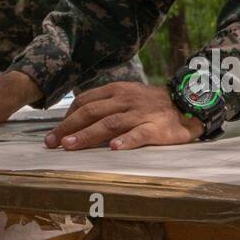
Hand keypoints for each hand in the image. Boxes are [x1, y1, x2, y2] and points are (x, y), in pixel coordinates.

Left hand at [44, 82, 202, 150]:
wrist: (187, 103)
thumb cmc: (150, 104)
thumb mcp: (126, 96)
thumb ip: (104, 104)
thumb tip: (76, 119)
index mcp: (115, 91)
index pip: (85, 101)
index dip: (67, 116)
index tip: (55, 133)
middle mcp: (125, 100)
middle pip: (91, 112)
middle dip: (69, 127)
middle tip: (52, 143)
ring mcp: (140, 113)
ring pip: (109, 123)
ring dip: (87, 135)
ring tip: (71, 146)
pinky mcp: (157, 128)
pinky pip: (140, 134)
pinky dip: (126, 141)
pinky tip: (114, 149)